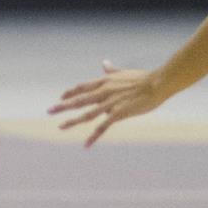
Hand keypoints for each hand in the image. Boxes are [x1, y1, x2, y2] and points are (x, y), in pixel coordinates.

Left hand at [50, 62, 165, 146]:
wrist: (157, 83)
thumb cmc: (143, 78)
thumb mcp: (123, 73)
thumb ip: (111, 70)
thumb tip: (104, 63)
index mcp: (105, 81)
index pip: (82, 87)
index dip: (70, 92)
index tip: (61, 97)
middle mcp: (104, 91)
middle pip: (79, 100)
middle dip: (63, 106)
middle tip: (49, 111)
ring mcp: (110, 103)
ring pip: (87, 114)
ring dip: (72, 121)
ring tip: (60, 127)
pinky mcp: (119, 113)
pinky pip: (102, 127)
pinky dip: (93, 136)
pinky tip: (86, 144)